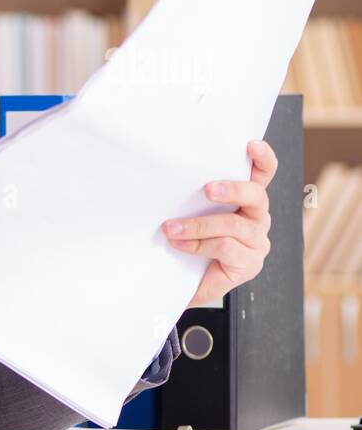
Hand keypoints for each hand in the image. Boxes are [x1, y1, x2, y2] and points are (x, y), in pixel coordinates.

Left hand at [163, 139, 276, 307]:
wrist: (182, 285)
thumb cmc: (186, 243)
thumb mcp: (189, 214)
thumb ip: (191, 198)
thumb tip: (167, 176)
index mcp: (246, 201)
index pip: (263, 176)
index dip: (263, 159)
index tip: (251, 144)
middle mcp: (256, 219)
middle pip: (256, 196)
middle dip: (232, 189)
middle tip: (208, 189)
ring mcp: (256, 242)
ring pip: (234, 225)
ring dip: (199, 225)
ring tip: (171, 228)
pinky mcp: (249, 264)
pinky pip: (225, 247)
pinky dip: (198, 244)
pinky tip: (179, 246)